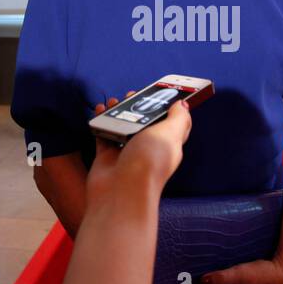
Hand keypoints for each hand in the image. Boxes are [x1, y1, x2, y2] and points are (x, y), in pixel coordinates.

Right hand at [87, 97, 191, 211]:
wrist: (121, 191)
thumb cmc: (149, 164)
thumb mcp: (170, 134)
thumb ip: (178, 118)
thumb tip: (183, 106)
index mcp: (167, 144)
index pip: (171, 124)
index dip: (169, 108)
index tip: (162, 93)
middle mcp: (148, 150)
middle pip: (145, 124)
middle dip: (139, 107)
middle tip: (133, 94)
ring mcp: (127, 154)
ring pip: (123, 127)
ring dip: (118, 112)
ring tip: (115, 100)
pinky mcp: (108, 158)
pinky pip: (104, 134)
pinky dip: (101, 121)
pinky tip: (99, 110)